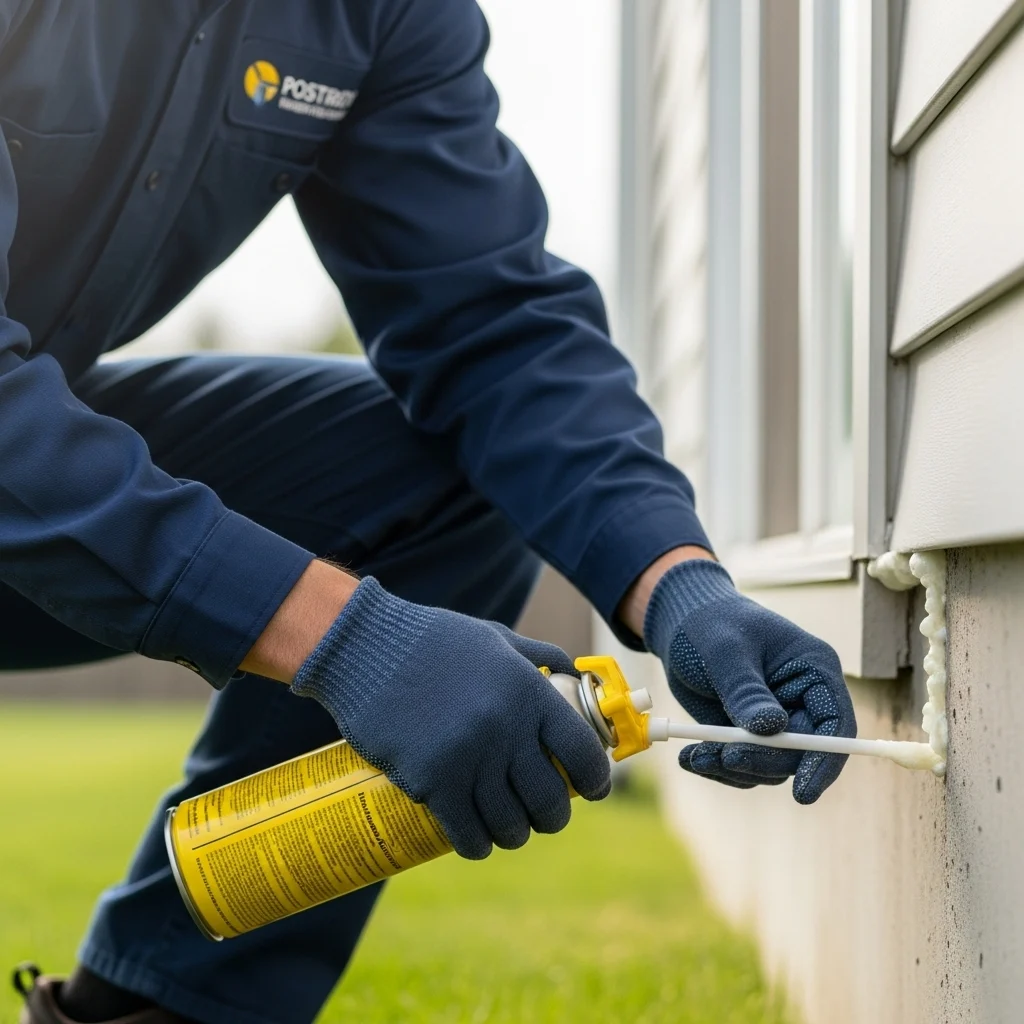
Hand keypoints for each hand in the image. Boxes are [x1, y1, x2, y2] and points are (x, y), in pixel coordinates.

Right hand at [291, 577, 610, 857]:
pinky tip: (479, 841)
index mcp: (528, 691)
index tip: (592, 788)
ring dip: (515, 834)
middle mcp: (504, 729)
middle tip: (546, 814)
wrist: (366, 648)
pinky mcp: (430, 783)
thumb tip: (574, 673)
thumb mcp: (495, 638)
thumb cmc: (434, 640)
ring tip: (511, 828)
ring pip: (511, 825)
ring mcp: (468, 759)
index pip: (583, 753)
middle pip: (550, 799)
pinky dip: (478, 845)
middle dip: (553, 815)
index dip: (596, 779)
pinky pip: (468, 834)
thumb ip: (538, 656)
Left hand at [643, 559, 855, 803]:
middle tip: (723, 757)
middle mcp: (801, 700)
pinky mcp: (748, 734)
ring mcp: (775, 721)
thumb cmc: (710, 624)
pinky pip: (743, 765)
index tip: (803, 793)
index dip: (825, 761)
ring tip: (694, 756)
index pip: (835, 724)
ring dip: (732, 768)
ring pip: (769, 765)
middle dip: (762, 762)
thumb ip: (747, 691)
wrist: (680, 624)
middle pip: (800, 753)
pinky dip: (717, 766)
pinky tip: (689, 757)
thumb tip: (771, 730)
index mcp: (813, 670)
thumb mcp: (726, 652)